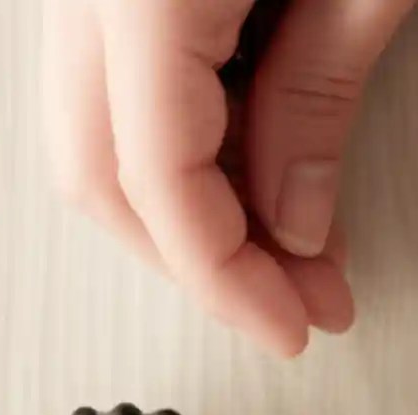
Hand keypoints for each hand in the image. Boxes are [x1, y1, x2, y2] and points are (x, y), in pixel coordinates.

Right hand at [42, 0, 412, 356]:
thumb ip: (316, 97)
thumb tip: (294, 223)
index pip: (156, 175)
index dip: (223, 274)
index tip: (288, 327)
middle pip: (101, 171)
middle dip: (201, 259)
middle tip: (298, 302)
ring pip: (103, 132)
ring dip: (200, 206)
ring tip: (303, 246)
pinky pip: (125, 84)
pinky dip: (190, 144)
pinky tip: (269, 171)